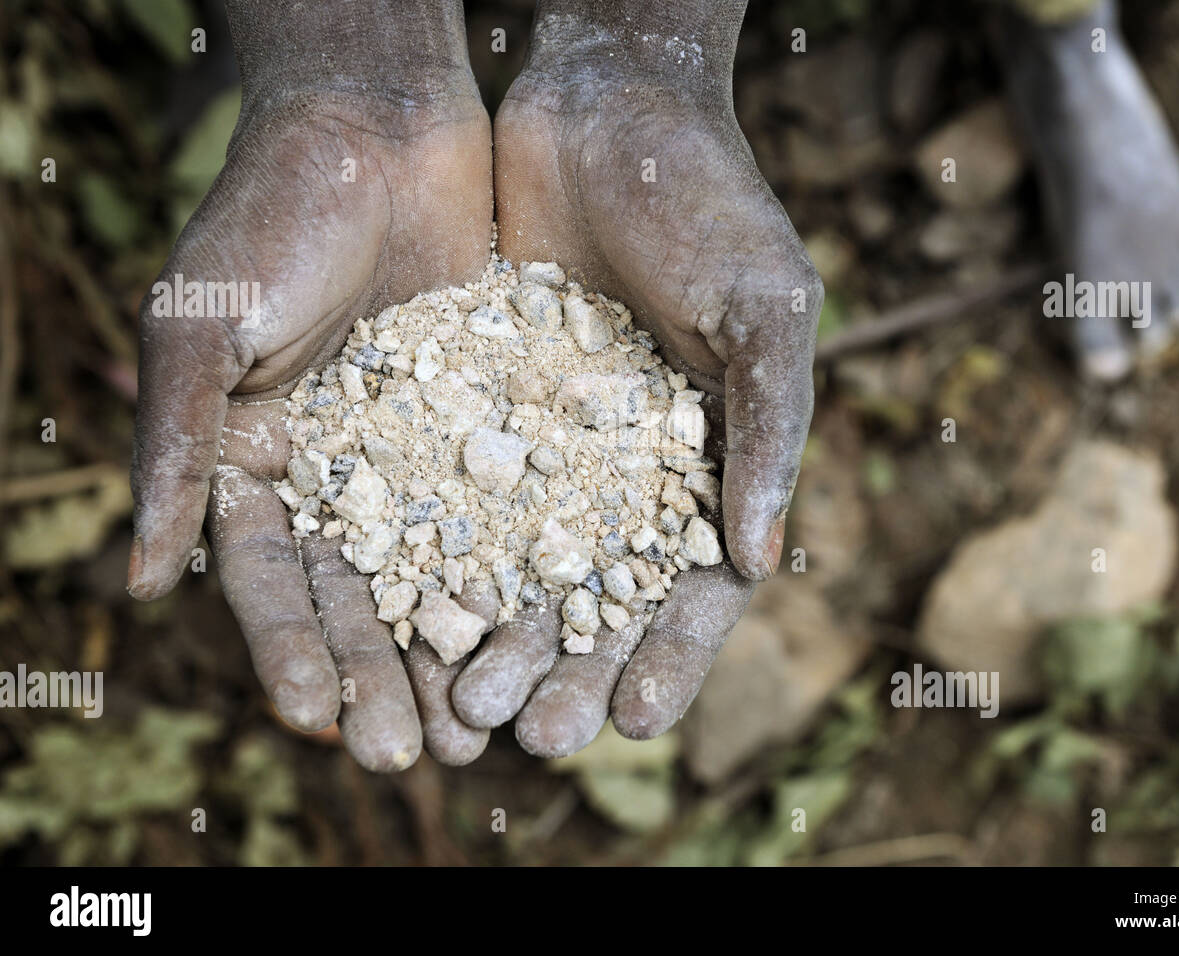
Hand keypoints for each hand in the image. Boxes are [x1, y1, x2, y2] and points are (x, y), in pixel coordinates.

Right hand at [128, 1, 497, 770]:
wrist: (377, 128)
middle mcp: (339, 472)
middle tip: (416, 756)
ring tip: (486, 724)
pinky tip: (552, 629)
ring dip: (458, 649)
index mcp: (255, 464)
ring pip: (441, 569)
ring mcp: (418, 454)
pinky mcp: (490, 424)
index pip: (270, 579)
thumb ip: (175, 448)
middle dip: (384, 675)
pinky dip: (524, 570)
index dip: (290, 648)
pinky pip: (512, 508)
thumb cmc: (269, 216)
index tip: (317, 718)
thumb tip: (140, 582)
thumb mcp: (203, 328)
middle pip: (361, 596)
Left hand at [449, 0, 822, 755]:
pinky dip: (438, 556)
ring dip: (499, 637)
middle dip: (571, 668)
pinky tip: (408, 612)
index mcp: (714, 461)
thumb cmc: (714, 201)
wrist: (609, 106)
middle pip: (601, 594)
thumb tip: (765, 561)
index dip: (672, 653)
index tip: (641, 721)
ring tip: (464, 704)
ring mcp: (555, 443)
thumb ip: (768, 428)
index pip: (697, 582)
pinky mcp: (482, 405)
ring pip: (522, 562)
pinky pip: (457, 490)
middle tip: (531, 734)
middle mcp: (630, 469)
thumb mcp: (764, 307)